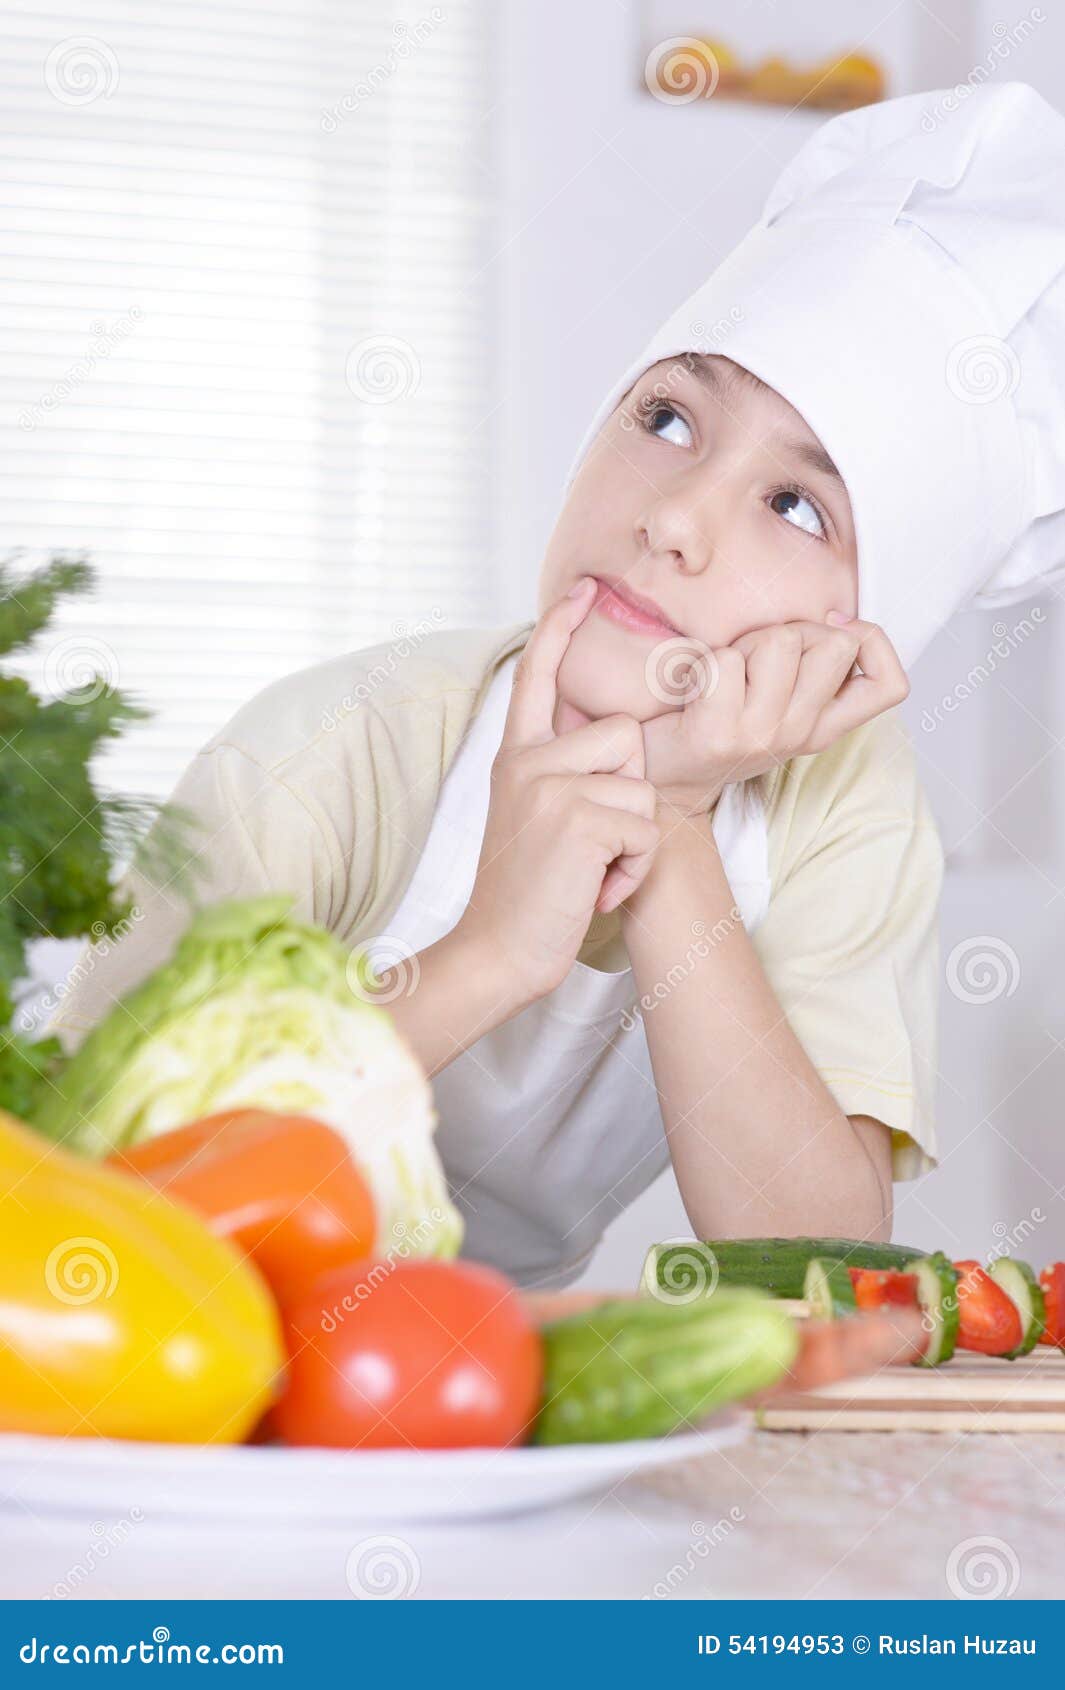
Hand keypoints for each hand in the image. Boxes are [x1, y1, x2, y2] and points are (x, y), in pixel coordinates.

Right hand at [454, 578, 660, 1007]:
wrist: (498, 952)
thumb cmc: (529, 894)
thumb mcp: (535, 817)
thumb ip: (561, 772)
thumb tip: (618, 739)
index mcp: (515, 756)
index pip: (537, 677)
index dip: (559, 630)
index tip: (581, 588)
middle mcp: (526, 761)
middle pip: (625, 733)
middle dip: (629, 790)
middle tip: (590, 844)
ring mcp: (549, 786)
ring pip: (642, 782)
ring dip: (634, 837)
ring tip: (592, 868)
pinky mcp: (577, 818)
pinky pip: (646, 827)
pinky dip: (633, 867)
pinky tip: (595, 888)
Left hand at [640, 615, 908, 815]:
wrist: (664, 774)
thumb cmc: (721, 722)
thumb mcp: (780, 702)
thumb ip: (811, 669)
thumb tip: (835, 618)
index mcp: (824, 727)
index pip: (892, 686)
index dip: (875, 641)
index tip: (836, 628)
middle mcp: (800, 734)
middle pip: (835, 644)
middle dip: (795, 630)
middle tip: (759, 657)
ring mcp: (762, 735)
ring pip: (781, 642)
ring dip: (746, 644)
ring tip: (727, 673)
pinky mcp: (719, 732)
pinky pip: (725, 661)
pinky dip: (704, 662)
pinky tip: (697, 690)